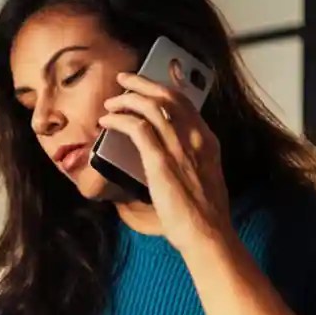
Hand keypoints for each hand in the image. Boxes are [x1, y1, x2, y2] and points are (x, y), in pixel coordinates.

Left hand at [99, 72, 236, 253]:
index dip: (163, 88)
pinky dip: (119, 119)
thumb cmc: (204, 215)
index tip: (146, 85)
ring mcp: (179, 148)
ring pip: (151, 107)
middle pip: (168, 96)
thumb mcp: (204, 177)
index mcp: (208, 141)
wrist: (208, 234)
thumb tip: (164, 157)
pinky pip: (137, 128)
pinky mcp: (161, 162)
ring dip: (127, 100)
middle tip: (124, 80)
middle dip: (143, 83)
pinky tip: (107, 121)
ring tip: (111, 103)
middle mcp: (196, 138)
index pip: (185, 102)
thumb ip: (190, 161)